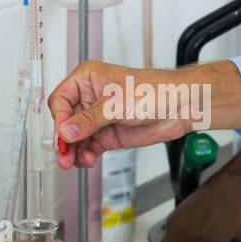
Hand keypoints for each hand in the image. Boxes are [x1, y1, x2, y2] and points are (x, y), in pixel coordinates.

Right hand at [47, 60, 192, 168]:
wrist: (181, 106)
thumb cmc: (156, 90)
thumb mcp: (117, 103)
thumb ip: (90, 120)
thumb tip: (66, 131)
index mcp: (87, 79)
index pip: (60, 100)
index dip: (60, 119)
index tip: (64, 135)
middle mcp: (90, 98)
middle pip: (65, 122)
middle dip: (64, 140)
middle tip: (65, 156)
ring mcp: (98, 118)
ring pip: (75, 138)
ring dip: (74, 151)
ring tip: (75, 162)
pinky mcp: (107, 134)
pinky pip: (88, 147)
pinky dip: (85, 155)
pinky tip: (87, 160)